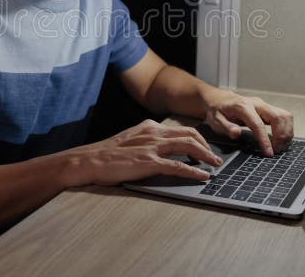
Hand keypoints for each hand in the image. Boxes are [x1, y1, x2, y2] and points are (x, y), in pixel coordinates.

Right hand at [67, 120, 223, 185]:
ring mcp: (152, 147)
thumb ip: (146, 142)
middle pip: (190, 135)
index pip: (180, 129)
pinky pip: (177, 166)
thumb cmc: (105, 155)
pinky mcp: (148, 162)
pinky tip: (202, 176)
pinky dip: (193, 171)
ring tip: (215, 166)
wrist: (88, 160)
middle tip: (215, 158)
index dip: (198, 138)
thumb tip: (161, 152)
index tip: (206, 147)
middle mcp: (153, 133)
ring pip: (188, 146)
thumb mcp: (129, 141)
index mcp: (149, 127)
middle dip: (207, 146)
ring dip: (206, 156)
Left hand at [204, 91, 293, 156]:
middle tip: (277, 151)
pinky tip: (282, 140)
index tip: (269, 153)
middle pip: (278, 117)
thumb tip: (236, 133)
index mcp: (243, 107)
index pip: (259, 125)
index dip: (265, 140)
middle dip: (281, 136)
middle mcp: (257, 104)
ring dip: (287, 132)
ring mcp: (264, 105)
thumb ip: (226, 127)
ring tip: (281, 147)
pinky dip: (287, 129)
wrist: (220, 100)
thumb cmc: (218, 111)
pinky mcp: (268, 109)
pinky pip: (284, 117)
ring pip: (285, 116)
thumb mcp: (215, 120)